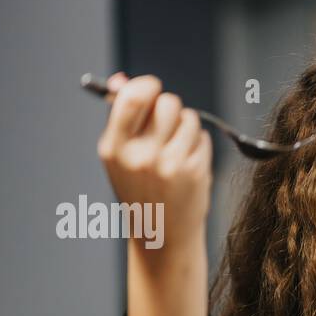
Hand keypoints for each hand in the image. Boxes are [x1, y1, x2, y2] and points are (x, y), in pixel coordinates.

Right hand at [95, 72, 212, 254]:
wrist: (162, 236)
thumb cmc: (141, 190)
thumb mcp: (121, 156)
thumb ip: (121, 116)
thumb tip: (121, 79)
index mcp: (114, 148)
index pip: (133, 98)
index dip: (147, 86)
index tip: (152, 89)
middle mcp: (140, 156)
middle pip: (166, 103)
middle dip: (170, 107)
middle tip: (167, 123)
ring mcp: (169, 165)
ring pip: (188, 118)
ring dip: (186, 126)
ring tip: (177, 148)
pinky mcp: (194, 172)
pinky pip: (202, 137)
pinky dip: (198, 144)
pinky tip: (188, 164)